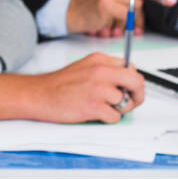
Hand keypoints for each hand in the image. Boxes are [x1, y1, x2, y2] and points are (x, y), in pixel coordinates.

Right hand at [0, 53, 144, 123]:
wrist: (40, 94)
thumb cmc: (60, 84)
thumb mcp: (85, 66)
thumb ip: (106, 69)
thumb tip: (127, 77)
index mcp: (100, 60)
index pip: (131, 67)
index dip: (132, 81)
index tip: (129, 88)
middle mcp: (101, 71)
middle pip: (136, 81)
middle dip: (137, 95)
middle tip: (130, 102)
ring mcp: (98, 88)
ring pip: (127, 101)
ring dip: (121, 109)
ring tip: (106, 108)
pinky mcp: (94, 106)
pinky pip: (116, 117)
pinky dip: (109, 119)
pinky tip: (97, 114)